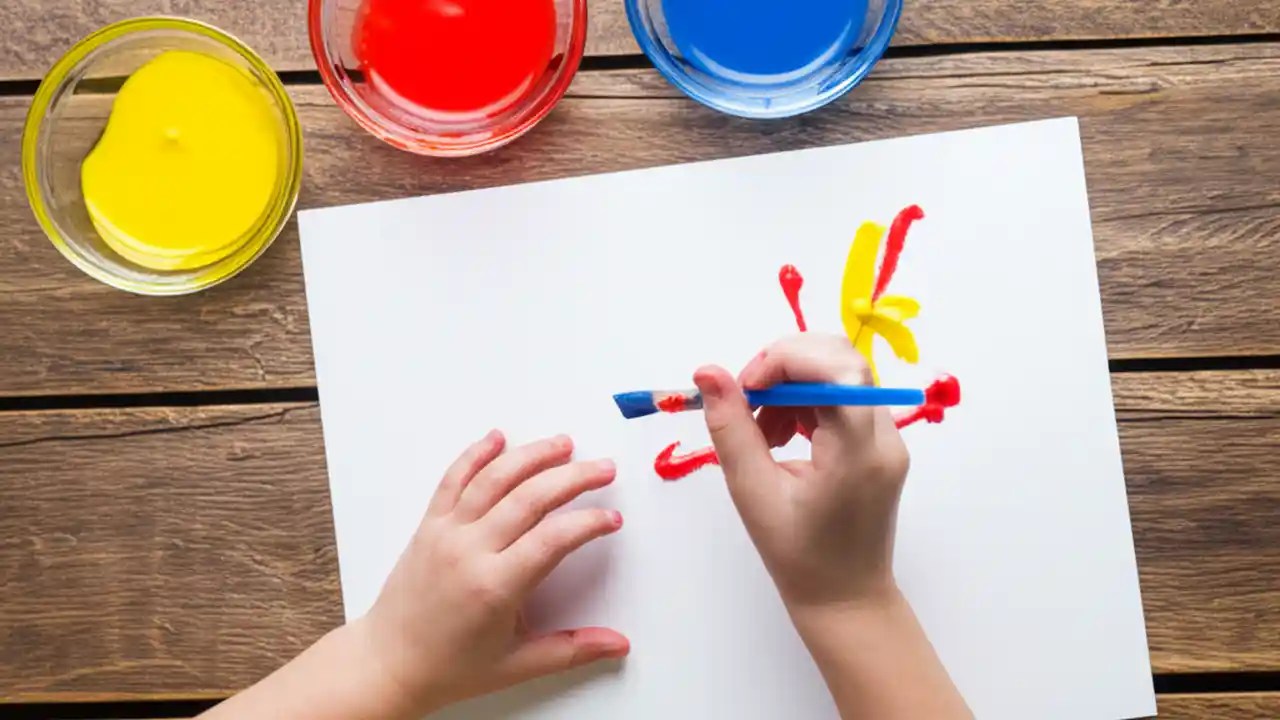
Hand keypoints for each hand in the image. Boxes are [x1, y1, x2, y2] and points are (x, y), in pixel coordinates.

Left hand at [356, 431, 627, 716]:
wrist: (387, 663)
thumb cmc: (448, 667)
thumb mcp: (517, 664)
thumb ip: (572, 650)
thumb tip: (617, 645)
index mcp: (494, 587)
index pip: (553, 539)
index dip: (588, 523)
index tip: (611, 519)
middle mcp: (469, 552)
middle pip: (530, 498)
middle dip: (573, 477)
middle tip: (603, 468)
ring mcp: (446, 533)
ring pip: (493, 479)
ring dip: (531, 455)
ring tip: (563, 444)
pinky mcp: (428, 525)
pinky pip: (452, 480)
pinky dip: (475, 454)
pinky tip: (497, 438)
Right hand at [693, 333, 908, 615]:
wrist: (845, 599)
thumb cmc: (799, 557)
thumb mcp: (752, 492)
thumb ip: (731, 428)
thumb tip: (709, 373)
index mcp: (859, 452)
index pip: (836, 369)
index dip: (785, 360)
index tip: (745, 386)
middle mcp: (884, 438)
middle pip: (841, 360)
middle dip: (785, 365)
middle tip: (747, 398)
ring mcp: (888, 439)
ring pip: (838, 374)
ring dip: (791, 385)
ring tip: (760, 431)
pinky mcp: (878, 443)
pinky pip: (841, 398)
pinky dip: (803, 403)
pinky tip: (779, 437)